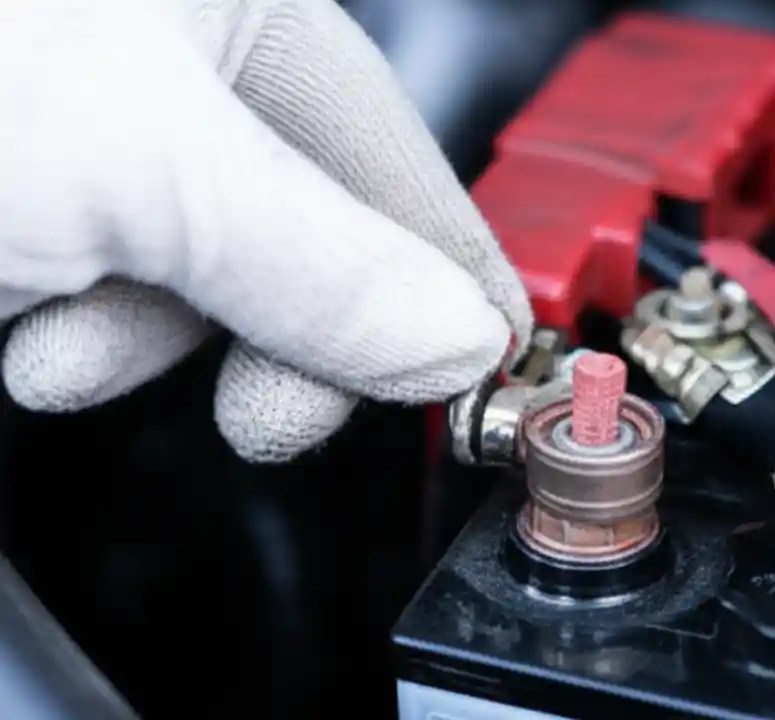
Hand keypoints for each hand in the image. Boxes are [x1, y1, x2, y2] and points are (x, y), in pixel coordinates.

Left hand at [0, 0, 531, 461]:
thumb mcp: (140, 169)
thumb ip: (317, 262)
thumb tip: (451, 337)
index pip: (385, 145)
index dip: (445, 262)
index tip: (486, 357)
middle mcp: (170, 52)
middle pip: (298, 222)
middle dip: (281, 327)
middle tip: (279, 406)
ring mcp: (95, 130)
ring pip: (198, 268)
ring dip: (156, 341)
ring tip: (73, 357)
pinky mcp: (31, 204)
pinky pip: (112, 288)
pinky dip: (89, 338)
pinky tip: (39, 346)